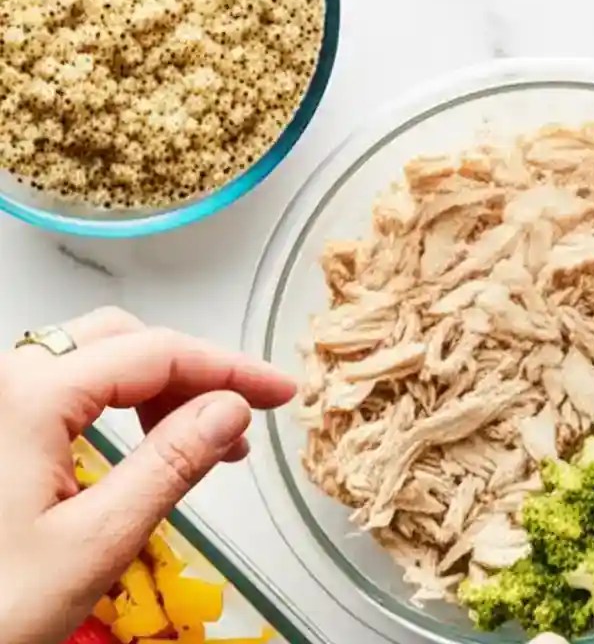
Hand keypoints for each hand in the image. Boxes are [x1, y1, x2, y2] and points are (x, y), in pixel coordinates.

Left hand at [0, 308, 295, 643]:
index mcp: (28, 398)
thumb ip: (170, 465)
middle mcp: (6, 384)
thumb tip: (229, 410)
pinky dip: (122, 403)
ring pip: (96, 360)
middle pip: (125, 341)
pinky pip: (68, 389)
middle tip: (248, 413)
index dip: (231, 370)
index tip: (279, 392)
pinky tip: (151, 440)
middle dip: (196, 372)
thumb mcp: (97, 539)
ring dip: (161, 388)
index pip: (157, 354)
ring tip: (209, 438)